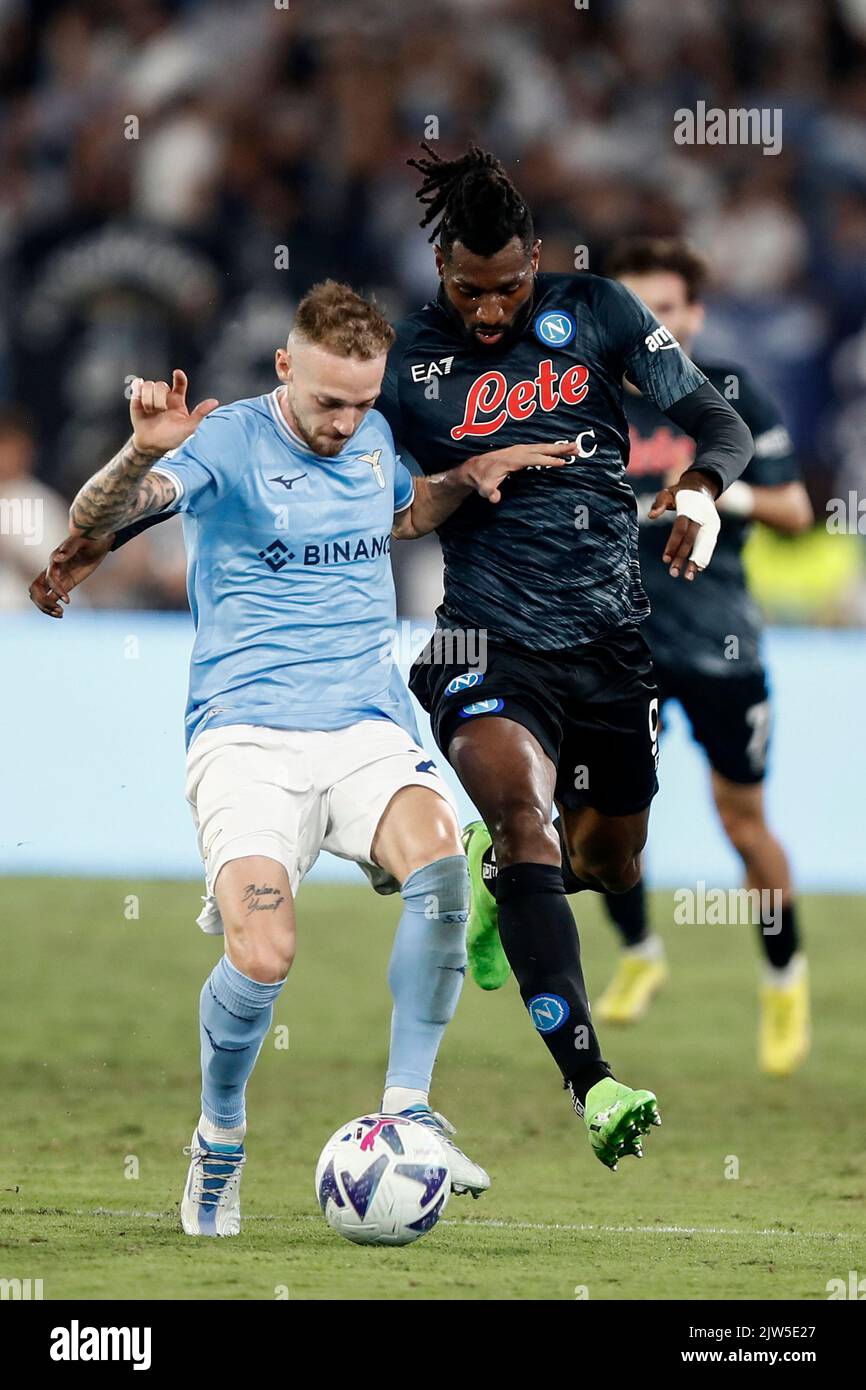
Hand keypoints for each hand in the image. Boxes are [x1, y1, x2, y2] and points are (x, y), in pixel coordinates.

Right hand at [28, 532, 113, 616]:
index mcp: (55, 560)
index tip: (68, 600)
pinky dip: (53, 607)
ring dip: (46, 607)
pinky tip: (61, 614)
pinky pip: (52, 597)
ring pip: (41, 595)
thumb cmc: (90, 538)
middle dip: (43, 602)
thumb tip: (57, 557)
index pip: (49, 578)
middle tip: (59, 611)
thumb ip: (69, 548)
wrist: (97, 539)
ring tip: (60, 615)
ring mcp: (57, 578)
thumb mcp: (82, 541)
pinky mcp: (65, 583)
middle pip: (36, 589)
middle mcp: (52, 570)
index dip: (56, 589)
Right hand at [130, 369, 217, 457]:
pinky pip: (137, 385)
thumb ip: (201, 413)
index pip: (179, 384)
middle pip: (161, 384)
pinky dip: (138, 390)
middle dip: (160, 397)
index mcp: (176, 401)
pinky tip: (140, 400)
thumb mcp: (189, 427)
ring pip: (149, 385)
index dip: (179, 377)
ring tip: (150, 411)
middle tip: (160, 410)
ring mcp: (150, 398)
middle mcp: (164, 397)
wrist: (152, 446)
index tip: (178, 373)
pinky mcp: (137, 399)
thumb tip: (215, 401)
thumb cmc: (172, 438)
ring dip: (149, 399)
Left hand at [457, 440, 573, 503]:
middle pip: (542, 448)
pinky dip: (550, 447)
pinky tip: (559, 449)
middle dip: (560, 448)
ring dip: (558, 446)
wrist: (473, 469)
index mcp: (512, 460)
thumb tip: (495, 499)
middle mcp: (517, 451)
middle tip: (576, 448)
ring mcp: (519, 449)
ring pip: (542, 446)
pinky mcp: (519, 450)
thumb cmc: (480, 480)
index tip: (563, 462)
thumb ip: (490, 493)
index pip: (534, 459)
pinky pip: (538, 448)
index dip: (548, 460)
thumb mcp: (484, 488)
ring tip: (574, 447)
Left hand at [649, 469, 720, 579]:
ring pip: (704, 545)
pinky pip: (709, 545)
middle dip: (683, 557)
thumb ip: (659, 503)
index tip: (665, 560)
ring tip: (689, 577)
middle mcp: (703, 517)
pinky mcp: (714, 529)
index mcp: (690, 508)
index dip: (673, 545)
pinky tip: (698, 569)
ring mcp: (711, 523)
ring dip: (697, 561)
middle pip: (693, 540)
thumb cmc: (679, 493)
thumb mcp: (667, 493)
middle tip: (674, 574)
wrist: (702, 487)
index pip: (681, 529)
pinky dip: (705, 557)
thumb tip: (651, 515)